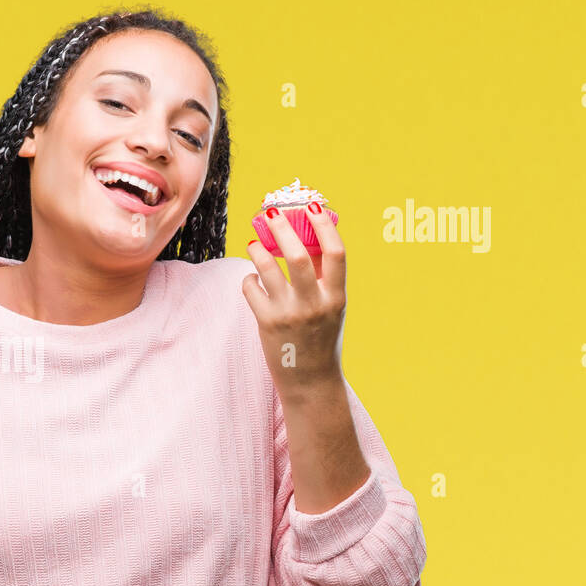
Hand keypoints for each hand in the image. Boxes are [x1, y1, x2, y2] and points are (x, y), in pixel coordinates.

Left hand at [241, 203, 346, 403]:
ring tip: (253, 243)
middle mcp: (315, 304)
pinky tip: (253, 281)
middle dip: (282, 228)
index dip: (324, 225)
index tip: (313, 206)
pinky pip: (251, 288)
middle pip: (298, 254)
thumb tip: (308, 234)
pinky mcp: (266, 323)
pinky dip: (249, 279)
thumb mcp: (331, 305)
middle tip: (269, 212)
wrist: (310, 380)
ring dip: (258, 250)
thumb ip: (322, 275)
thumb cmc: (320, 335)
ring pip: (268, 268)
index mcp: (337, 296)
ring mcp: (289, 314)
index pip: (336, 252)